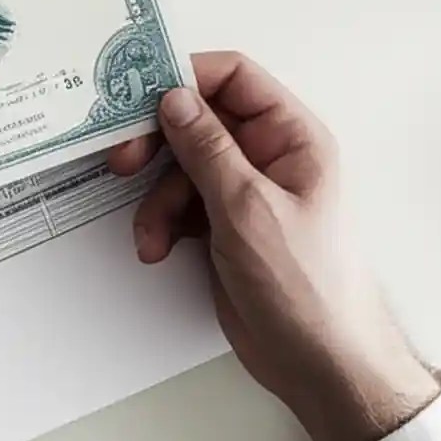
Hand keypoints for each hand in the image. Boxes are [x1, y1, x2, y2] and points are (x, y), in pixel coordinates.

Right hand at [106, 52, 440, 440]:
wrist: (318, 363)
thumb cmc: (305, 284)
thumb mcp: (247, 208)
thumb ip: (207, 148)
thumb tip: (173, 96)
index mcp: (290, 137)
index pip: (234, 78)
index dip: (184, 77)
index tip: (136, 92)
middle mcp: (266, 156)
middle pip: (196, 121)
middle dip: (157, 144)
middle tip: (123, 161)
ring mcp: (242, 191)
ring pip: (178, 168)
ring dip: (155, 198)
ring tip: (152, 235)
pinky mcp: (221, 225)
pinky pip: (177, 204)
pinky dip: (160, 223)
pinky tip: (158, 248)